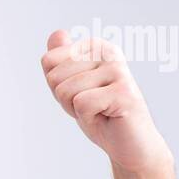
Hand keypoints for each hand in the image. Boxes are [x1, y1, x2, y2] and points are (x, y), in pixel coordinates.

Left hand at [40, 28, 173, 175]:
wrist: (129, 145)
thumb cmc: (102, 116)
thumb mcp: (74, 88)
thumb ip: (61, 61)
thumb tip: (56, 33)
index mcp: (96, 47)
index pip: (49, 62)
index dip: (58, 88)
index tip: (81, 95)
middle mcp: (108, 52)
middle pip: (55, 76)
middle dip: (66, 101)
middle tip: (92, 107)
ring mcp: (117, 70)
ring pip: (66, 91)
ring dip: (78, 111)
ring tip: (101, 112)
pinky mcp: (122, 92)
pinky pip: (81, 104)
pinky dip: (88, 118)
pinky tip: (107, 118)